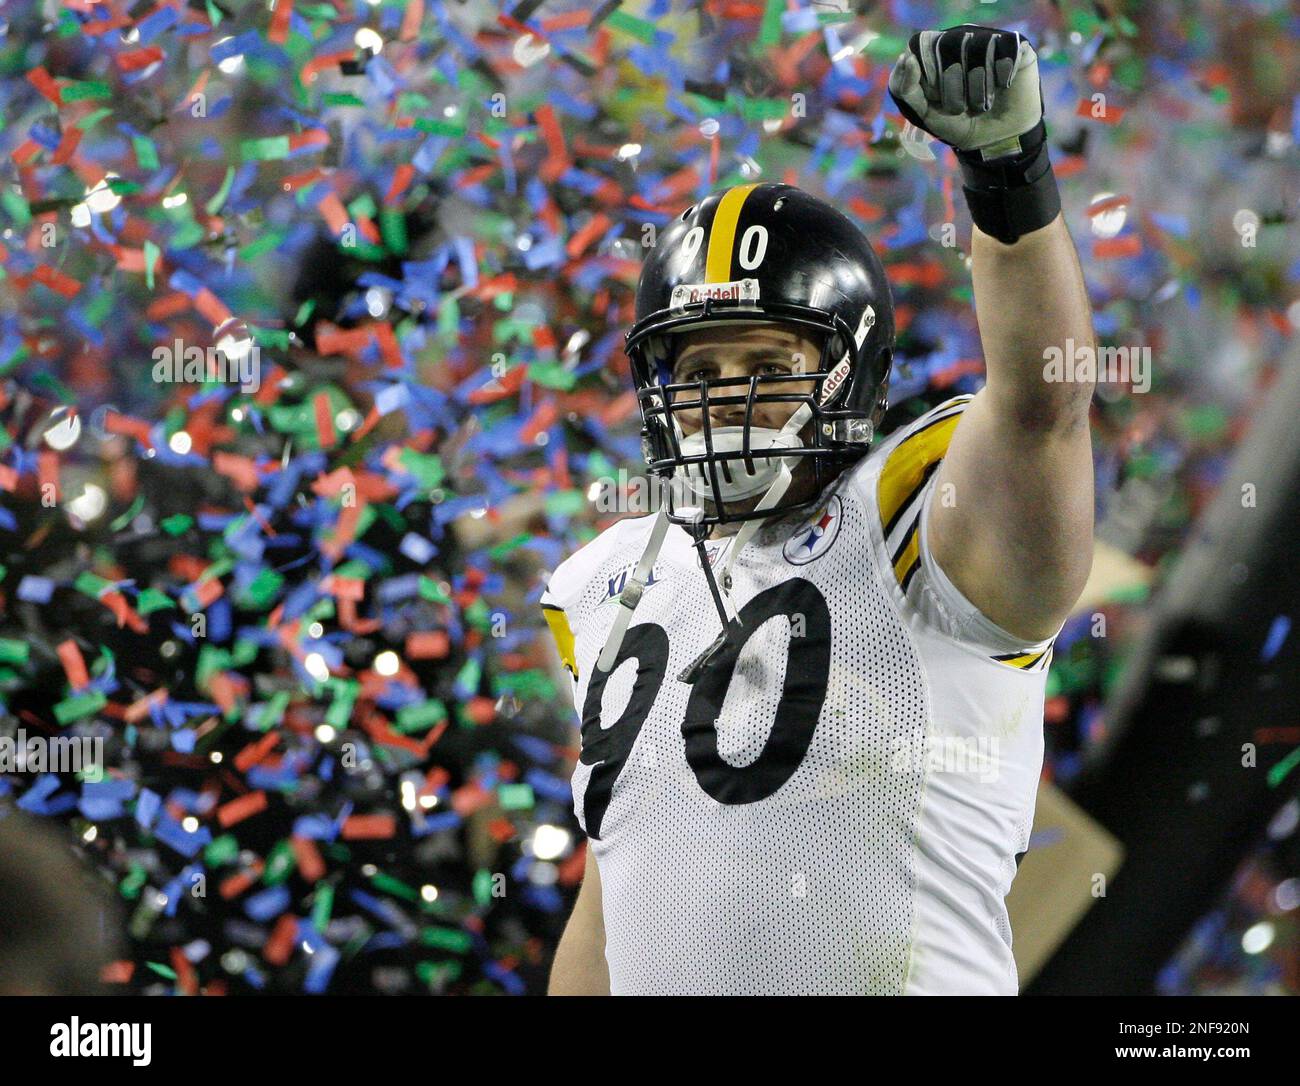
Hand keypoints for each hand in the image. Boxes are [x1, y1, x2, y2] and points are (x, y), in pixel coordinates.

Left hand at [888, 24, 1042, 157]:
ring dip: (978, 86)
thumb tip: (906, 58)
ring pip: (978, 48)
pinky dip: (1001, 76)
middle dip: (952, 87)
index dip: (929, 77)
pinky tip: (1003, 87)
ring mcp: (990, 42)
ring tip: (982, 103)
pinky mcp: (1017, 48)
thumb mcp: (926, 112)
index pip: (924, 46)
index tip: (935, 99)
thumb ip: (907, 88)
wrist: (997, 141)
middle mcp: (964, 42)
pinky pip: (1006, 50)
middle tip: (961, 107)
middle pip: (949, 45)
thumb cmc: (960, 124)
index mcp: (938, 53)